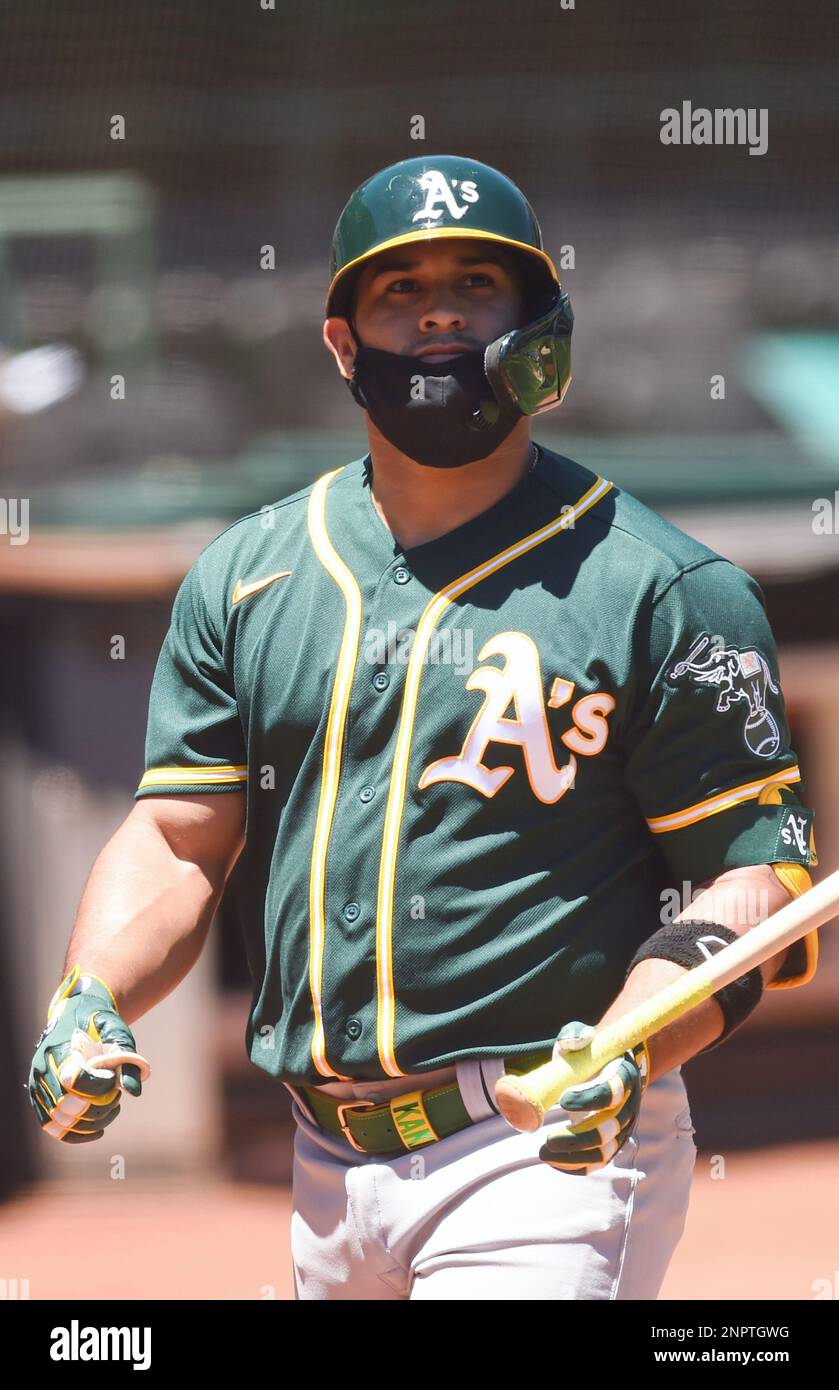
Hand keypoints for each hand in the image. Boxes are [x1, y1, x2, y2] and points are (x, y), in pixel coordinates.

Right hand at [28, 965, 150, 1142]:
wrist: (76, 1015)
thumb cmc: (100, 1025)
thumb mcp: (118, 1034)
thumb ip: (127, 1060)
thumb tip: (133, 1091)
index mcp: (60, 1049)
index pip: (74, 1080)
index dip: (98, 1087)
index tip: (113, 1079)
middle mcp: (42, 1070)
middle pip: (67, 1106)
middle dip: (97, 1107)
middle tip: (115, 1096)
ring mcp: (37, 1087)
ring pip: (59, 1122)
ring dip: (90, 1122)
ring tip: (110, 1108)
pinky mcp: (39, 1100)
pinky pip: (53, 1127)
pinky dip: (77, 1134)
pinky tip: (99, 1128)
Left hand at [538, 1020, 649, 1174]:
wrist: (608, 1067)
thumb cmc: (590, 1053)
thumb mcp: (581, 1038)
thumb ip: (575, 1036)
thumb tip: (574, 1042)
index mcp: (622, 1077)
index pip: (611, 1093)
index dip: (588, 1098)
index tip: (562, 1099)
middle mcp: (627, 1106)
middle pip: (607, 1130)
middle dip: (576, 1138)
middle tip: (546, 1139)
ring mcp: (622, 1128)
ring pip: (604, 1151)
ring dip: (574, 1157)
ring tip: (544, 1153)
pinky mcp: (613, 1143)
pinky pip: (599, 1162)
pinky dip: (577, 1167)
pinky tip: (554, 1162)